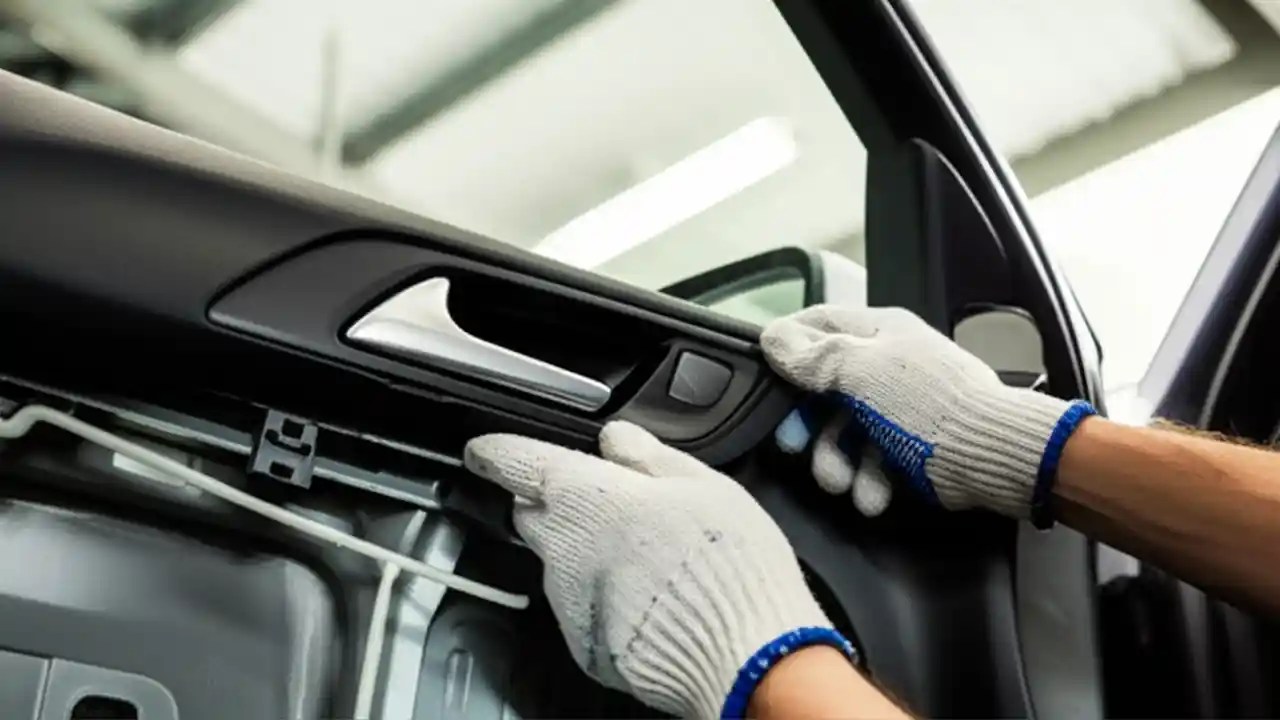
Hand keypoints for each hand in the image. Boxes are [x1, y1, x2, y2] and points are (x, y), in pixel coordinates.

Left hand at [465, 421, 851, 718]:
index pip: (518, 464)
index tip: (485, 450)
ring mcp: (571, 604)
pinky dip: (606, 600)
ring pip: (560, 564)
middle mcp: (565, 551)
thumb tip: (616, 438)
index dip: (498, 452)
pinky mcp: (586, 648)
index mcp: (588, 499)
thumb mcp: (704, 485)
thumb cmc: (730, 568)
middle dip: (554, 504)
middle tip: (604, 502)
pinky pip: (583, 611)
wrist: (746, 658)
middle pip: (535, 515)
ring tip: (651, 560)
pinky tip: (651, 600)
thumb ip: (648, 456)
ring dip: (586, 555)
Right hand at [761, 306, 1093, 524]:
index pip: (817, 324)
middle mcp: (885, 365)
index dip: (785, 347)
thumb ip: (811, 357)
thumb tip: (772, 338)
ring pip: (842, 432)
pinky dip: (867, 481)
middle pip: (822, 388)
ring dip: (835, 461)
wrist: (991, 455)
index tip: (762, 376)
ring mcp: (897, 409)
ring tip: (841, 482)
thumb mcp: (859, 371)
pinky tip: (872, 495)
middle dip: (806, 423)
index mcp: (878, 331)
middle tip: (791, 445)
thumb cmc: (926, 403)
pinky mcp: (907, 448)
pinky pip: (870, 462)